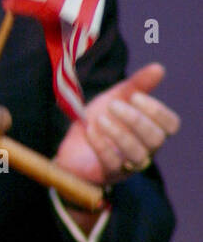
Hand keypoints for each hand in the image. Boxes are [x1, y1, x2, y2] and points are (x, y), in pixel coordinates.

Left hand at [54, 64, 179, 188]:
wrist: (71, 148)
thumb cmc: (100, 122)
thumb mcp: (115, 98)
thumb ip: (137, 85)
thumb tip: (159, 68)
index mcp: (151, 131)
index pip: (171, 125)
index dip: (157, 110)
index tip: (135, 96)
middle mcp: (145, 150)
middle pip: (156, 139)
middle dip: (136, 120)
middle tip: (113, 105)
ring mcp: (127, 165)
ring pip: (137, 154)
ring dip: (120, 134)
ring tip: (100, 118)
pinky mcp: (106, 174)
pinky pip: (111, 163)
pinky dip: (101, 145)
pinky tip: (89, 131)